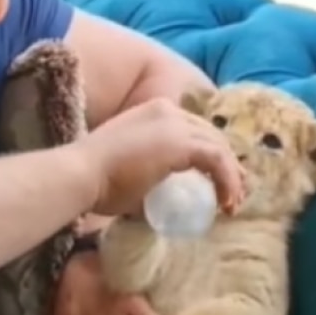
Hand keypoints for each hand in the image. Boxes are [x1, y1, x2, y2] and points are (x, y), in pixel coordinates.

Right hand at [73, 98, 245, 216]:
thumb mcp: (130, 169)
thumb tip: (160, 202)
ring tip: (233, 204)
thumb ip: (148, 176)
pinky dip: (227, 181)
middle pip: (212, 135)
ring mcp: (176, 124)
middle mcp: (169, 111)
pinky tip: (226, 202)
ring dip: (231, 177)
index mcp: (155, 111)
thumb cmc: (96, 180)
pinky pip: (218, 160)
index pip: (195, 130)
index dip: (212, 155)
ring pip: (220, 148)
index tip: (217, 182)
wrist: (81, 174)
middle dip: (227, 165)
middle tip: (234, 194)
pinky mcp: (182, 143)